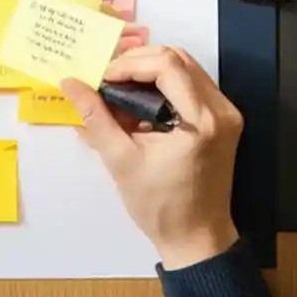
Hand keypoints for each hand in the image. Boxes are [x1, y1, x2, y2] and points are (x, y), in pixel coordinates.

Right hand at [62, 46, 242, 269]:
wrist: (196, 237)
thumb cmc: (160, 206)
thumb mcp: (120, 160)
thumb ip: (95, 116)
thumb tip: (70, 83)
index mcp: (201, 121)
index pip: (167, 66)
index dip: (130, 64)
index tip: (103, 79)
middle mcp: (221, 111)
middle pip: (178, 59)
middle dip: (138, 62)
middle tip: (108, 79)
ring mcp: (226, 114)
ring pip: (186, 68)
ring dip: (150, 71)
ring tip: (120, 90)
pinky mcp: (222, 121)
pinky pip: (192, 86)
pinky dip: (164, 85)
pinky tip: (140, 104)